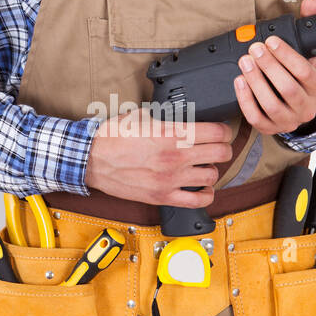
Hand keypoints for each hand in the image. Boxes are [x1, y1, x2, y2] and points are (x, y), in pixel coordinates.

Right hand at [85, 107, 233, 206]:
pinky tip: (202, 187)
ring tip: (204, 166)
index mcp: (172, 133)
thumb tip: (178, 115)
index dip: (224, 130)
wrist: (91, 160)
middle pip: (221, 153)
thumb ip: (165, 117)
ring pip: (212, 176)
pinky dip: (206, 194)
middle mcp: (176, 156)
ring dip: (212, 170)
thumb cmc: (113, 137)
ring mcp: (171, 179)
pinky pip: (198, 200)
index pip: (217, 132)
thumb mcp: (141, 115)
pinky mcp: (163, 196)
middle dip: (223, 148)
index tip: (221, 131)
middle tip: (219, 147)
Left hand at [233, 0, 315, 135]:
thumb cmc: (303, 77)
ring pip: (271, 105)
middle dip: (269, 67)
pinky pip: (256, 117)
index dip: (286, 55)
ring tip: (244, 62)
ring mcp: (288, 121)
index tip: (271, 40)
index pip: (305, 72)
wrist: (299, 107)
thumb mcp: (310, 53)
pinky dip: (245, 99)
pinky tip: (238, 82)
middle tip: (254, 49)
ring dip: (256, 82)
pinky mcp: (270, 128)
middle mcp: (307, 108)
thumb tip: (309, 3)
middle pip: (288, 88)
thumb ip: (310, 25)